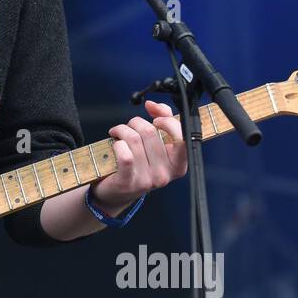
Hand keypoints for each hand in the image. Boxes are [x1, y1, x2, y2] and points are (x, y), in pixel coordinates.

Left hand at [90, 99, 187, 215]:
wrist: (117, 192)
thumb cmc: (138, 164)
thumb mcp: (155, 145)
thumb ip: (162, 120)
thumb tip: (152, 105)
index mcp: (178, 165)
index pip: (182, 137)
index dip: (168, 122)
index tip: (156, 119)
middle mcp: (165, 174)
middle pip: (150, 132)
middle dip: (135, 122)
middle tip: (129, 127)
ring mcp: (147, 180)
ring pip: (134, 139)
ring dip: (122, 130)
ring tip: (118, 133)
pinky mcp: (128, 182)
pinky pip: (124, 153)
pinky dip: (117, 143)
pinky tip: (115, 144)